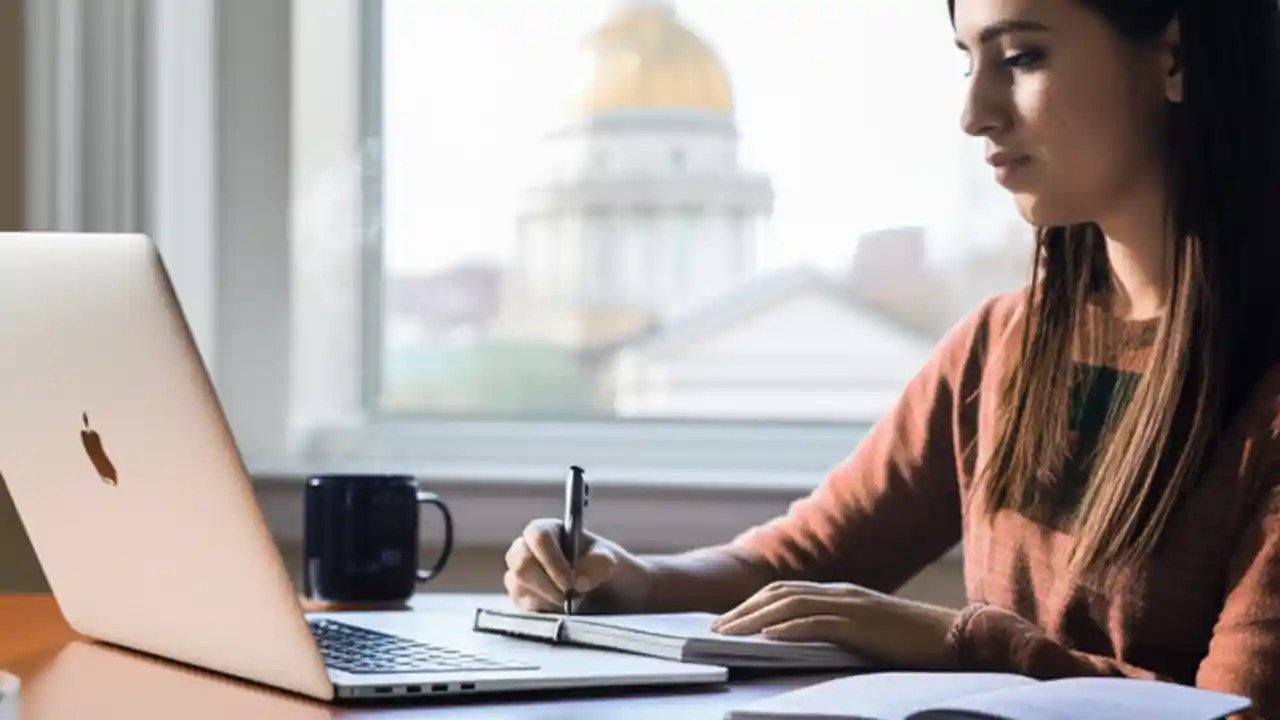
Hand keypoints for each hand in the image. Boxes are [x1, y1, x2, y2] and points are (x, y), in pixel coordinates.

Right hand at [503, 519, 651, 612]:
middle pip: (519, 562)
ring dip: (546, 600)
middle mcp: (527, 550)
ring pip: (517, 587)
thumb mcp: (610, 561)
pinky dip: (543, 614)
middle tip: (568, 597)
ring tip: (570, 604)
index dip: (551, 559)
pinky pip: (521, 609)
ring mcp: (520, 577)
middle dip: (545, 583)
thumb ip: (599, 563)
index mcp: (548, 531)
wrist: (609, 596)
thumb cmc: (604, 569)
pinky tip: (560, 612)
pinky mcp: (520, 601)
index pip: (537, 535)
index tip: (570, 582)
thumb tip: (579, 580)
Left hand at [710, 581, 958, 669]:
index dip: (752, 604)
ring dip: (754, 619)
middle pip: (778, 594)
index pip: (784, 592)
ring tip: (728, 635)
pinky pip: (818, 624)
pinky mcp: (863, 625)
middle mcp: (841, 593)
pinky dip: (790, 629)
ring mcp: (852, 606)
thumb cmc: (914, 644)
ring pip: (791, 606)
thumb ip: (837, 631)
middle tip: (714, 630)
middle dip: (742, 610)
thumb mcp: (866, 633)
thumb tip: (802, 645)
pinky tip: (768, 639)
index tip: (726, 622)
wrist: (958, 638)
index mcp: (840, 594)